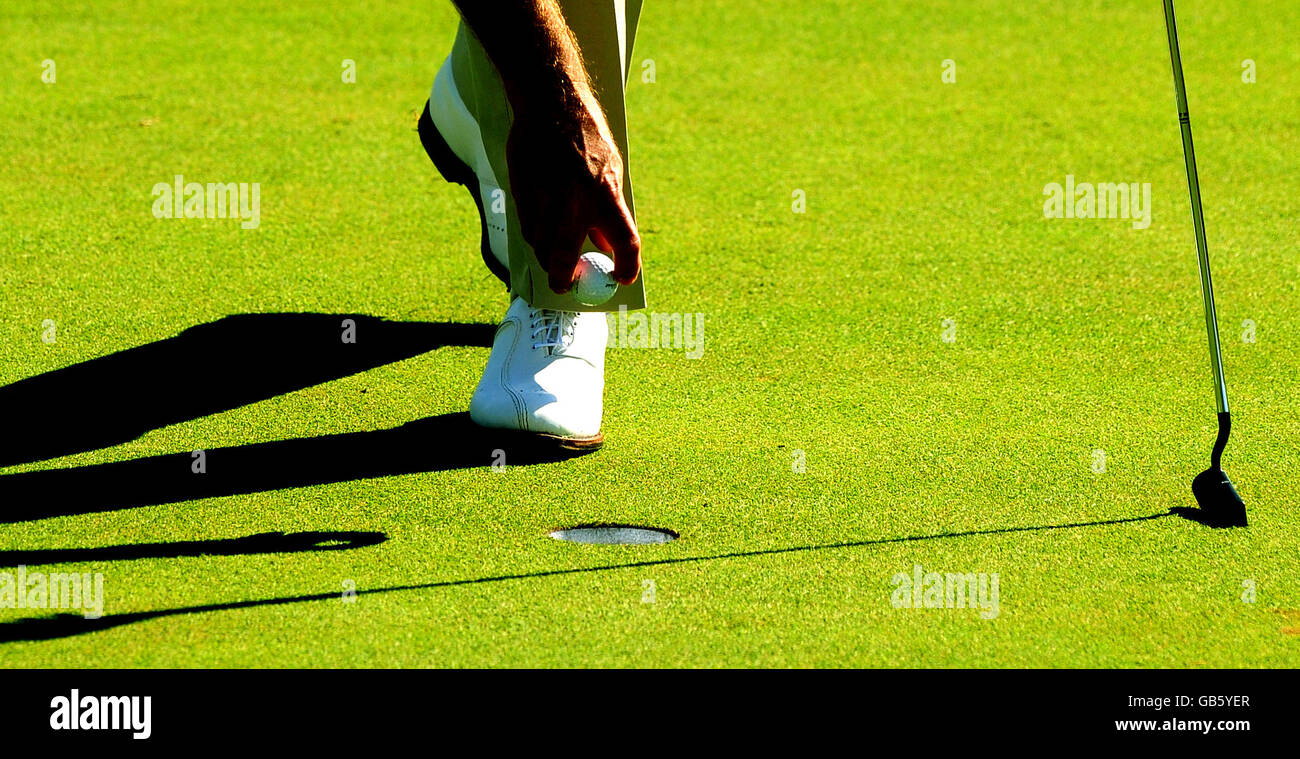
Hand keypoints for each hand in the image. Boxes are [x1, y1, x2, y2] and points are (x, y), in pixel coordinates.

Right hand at [507, 91, 640, 293]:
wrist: (549, 103)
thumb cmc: (586, 135)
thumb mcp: (612, 170)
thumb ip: (609, 209)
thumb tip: (603, 243)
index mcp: (606, 194)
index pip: (624, 243)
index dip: (626, 268)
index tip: (621, 278)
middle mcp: (574, 201)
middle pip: (565, 258)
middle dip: (565, 279)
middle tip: (566, 286)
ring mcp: (544, 198)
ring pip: (541, 246)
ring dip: (547, 258)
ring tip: (554, 259)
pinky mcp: (522, 192)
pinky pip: (528, 227)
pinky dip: (535, 236)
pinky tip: (542, 232)